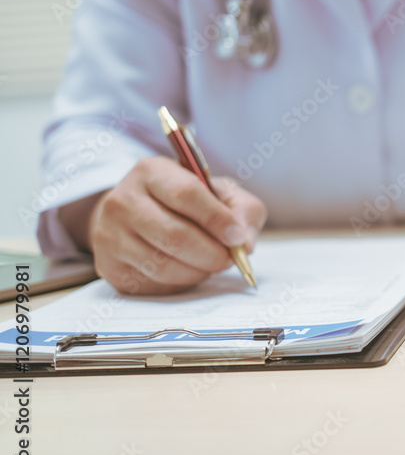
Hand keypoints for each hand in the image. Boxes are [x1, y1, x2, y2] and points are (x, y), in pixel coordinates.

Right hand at [82, 157, 266, 294]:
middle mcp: (122, 200)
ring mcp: (110, 235)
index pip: (186, 194)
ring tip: (211, 263)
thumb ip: (242, 210)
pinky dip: (181, 282)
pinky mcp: (109, 266)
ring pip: (163, 265)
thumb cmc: (187, 203)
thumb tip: (244, 243)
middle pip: (174, 235)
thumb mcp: (220, 193)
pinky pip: (153, 283)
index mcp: (151, 171)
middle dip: (211, 253)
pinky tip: (188, 270)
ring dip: (198, 271)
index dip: (217, 219)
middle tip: (229, 259)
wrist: (138, 215)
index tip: (237, 237)